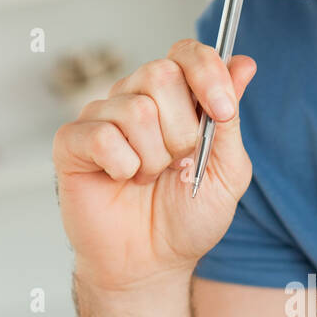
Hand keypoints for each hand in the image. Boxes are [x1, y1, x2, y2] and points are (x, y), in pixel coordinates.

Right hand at [52, 40, 257, 291]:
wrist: (152, 264)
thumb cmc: (186, 219)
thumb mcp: (227, 171)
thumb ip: (230, 119)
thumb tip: (244, 63)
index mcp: (176, 99)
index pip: (187, 53)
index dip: (207, 73)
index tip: (223, 111)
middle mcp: (137, 98)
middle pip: (160, 74)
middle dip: (181, 130)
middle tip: (176, 164)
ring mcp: (102, 117)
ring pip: (135, 109)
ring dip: (153, 157)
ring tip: (147, 179)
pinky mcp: (72, 142)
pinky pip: (102, 136)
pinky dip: (122, 166)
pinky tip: (121, 181)